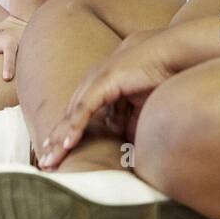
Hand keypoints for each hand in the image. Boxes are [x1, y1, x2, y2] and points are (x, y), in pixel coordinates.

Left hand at [37, 29, 184, 169]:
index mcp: (99, 86)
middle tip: (46, 165)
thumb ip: (127, 119)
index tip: (55, 156)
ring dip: (59, 140)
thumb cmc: (159, 77)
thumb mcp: (138, 105)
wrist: (173, 53)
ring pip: (72, 115)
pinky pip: (85, 108)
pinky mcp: (104, 80)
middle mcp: (93, 82)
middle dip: (55, 142)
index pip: (76, 115)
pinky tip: (67, 144)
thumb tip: (122, 139)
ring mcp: (96, 79)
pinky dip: (75, 126)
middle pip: (69, 116)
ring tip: (50, 161)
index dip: (64, 136)